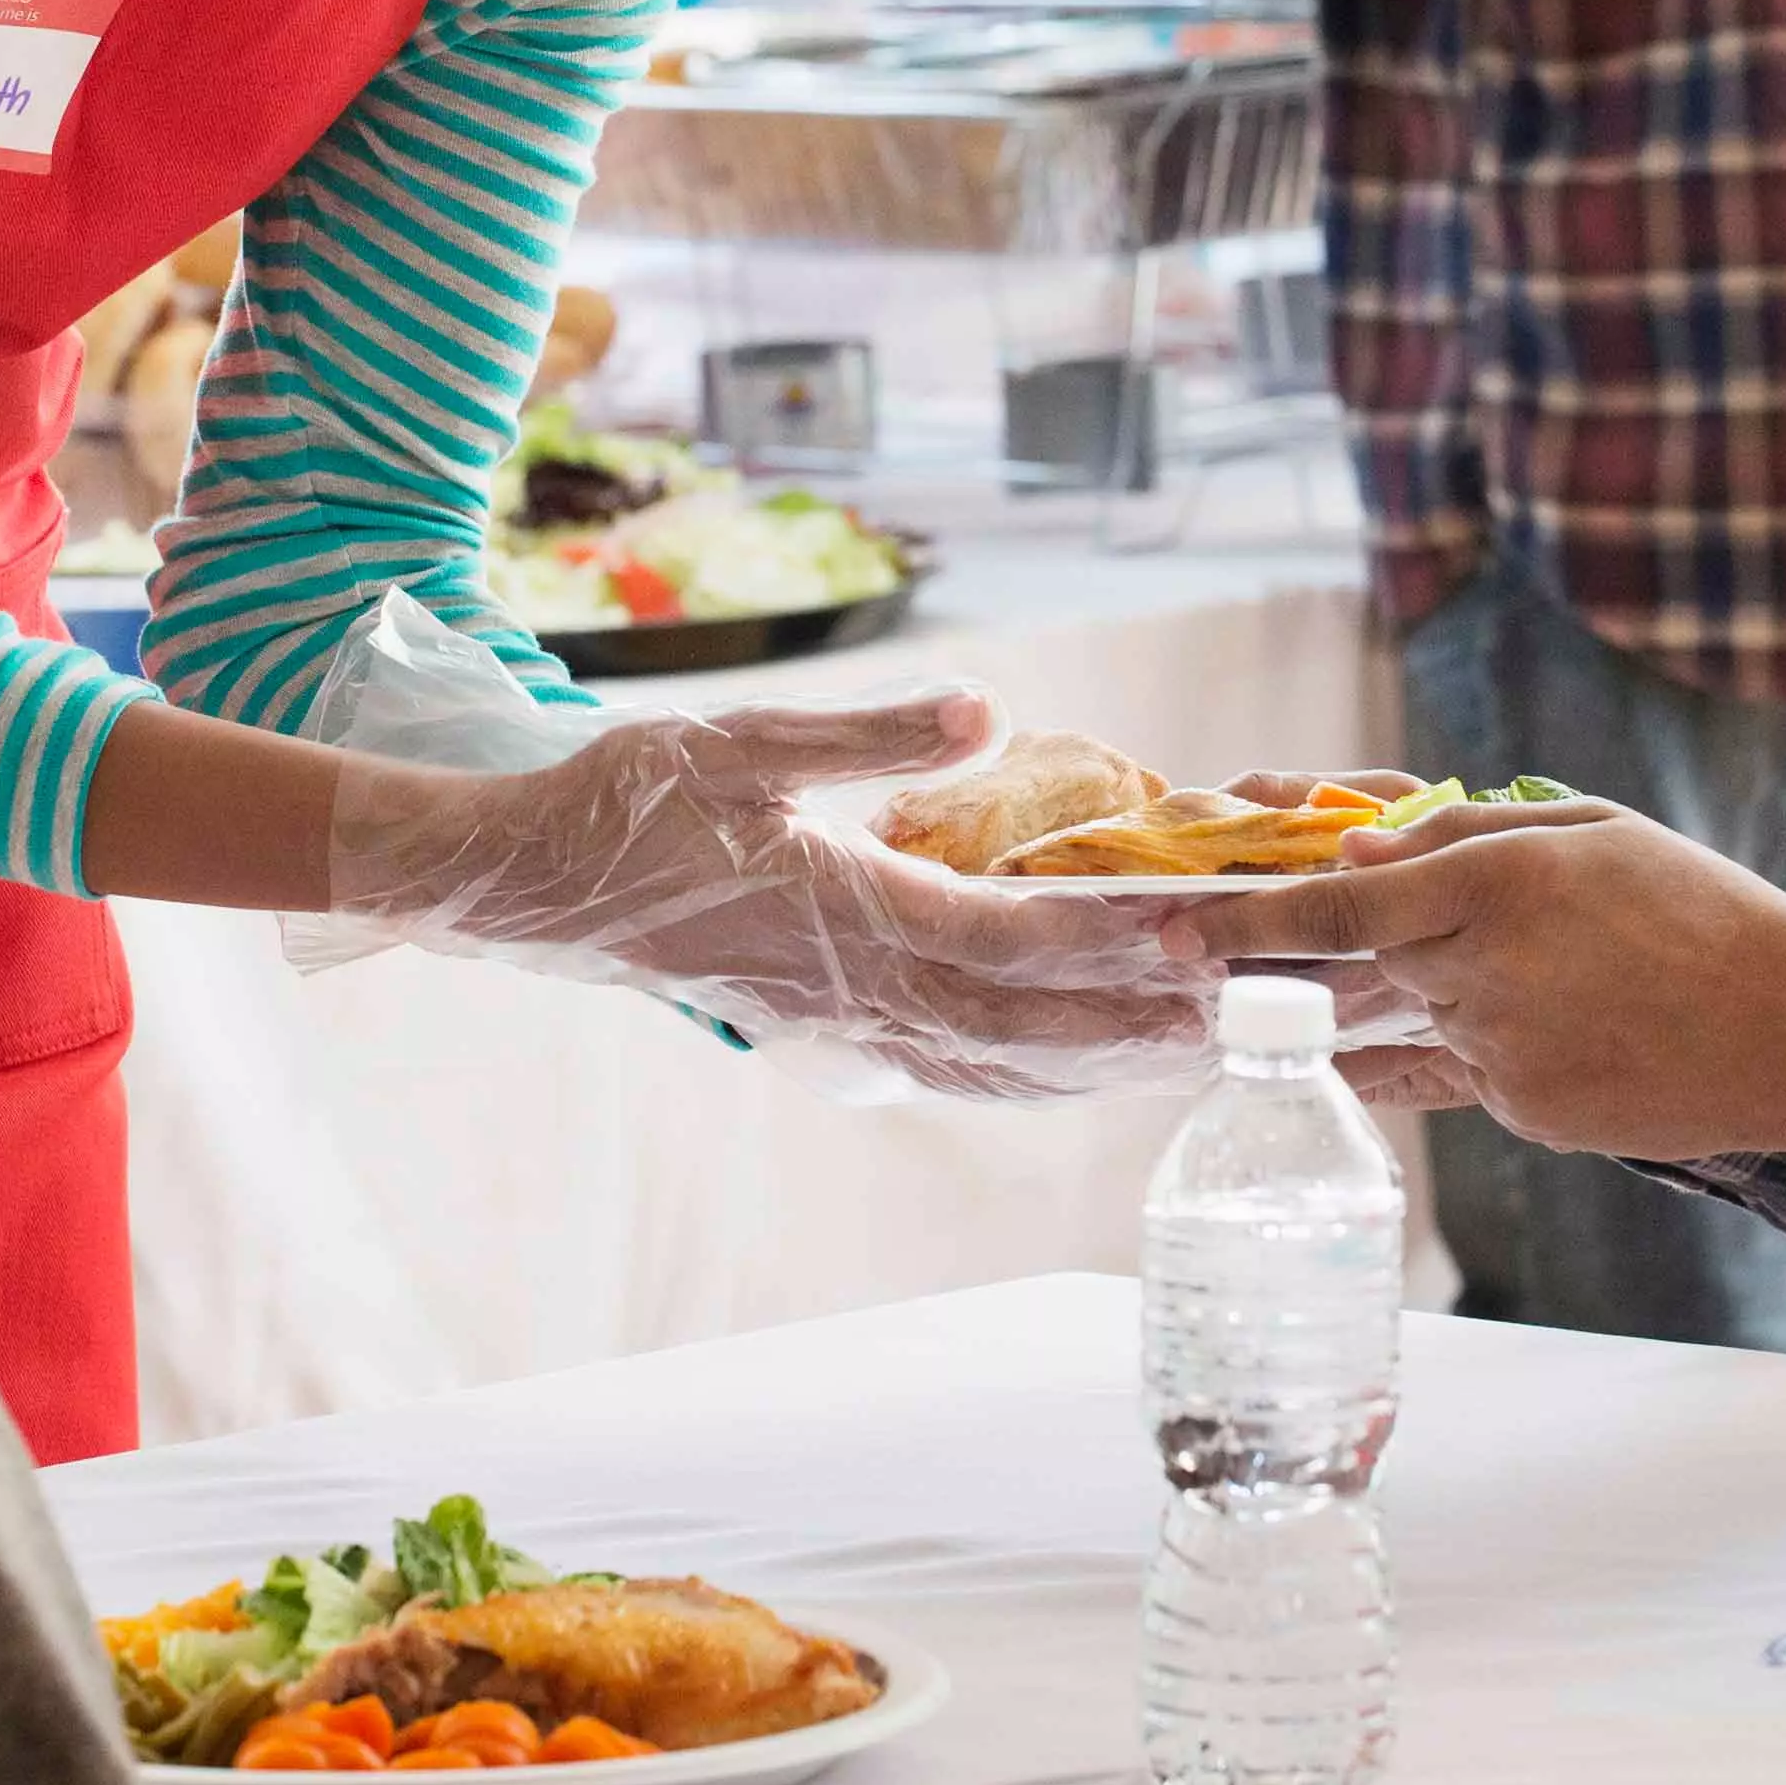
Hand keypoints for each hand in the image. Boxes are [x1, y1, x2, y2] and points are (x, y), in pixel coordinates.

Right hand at [324, 689, 1220, 1098]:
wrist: (531, 885)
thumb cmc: (629, 800)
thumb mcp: (742, 740)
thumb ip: (867, 733)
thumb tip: (983, 710)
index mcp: (847, 911)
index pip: (1011, 936)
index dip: (1115, 940)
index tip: (1204, 931)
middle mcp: (858, 990)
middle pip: (1032, 1020)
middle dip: (1150, 1017)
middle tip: (1254, 1006)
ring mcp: (843, 1026)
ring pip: (1004, 1062)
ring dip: (1111, 1060)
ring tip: (1208, 1050)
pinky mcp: (829, 1035)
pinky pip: (958, 1071)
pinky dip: (1040, 1074)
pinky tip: (1092, 1066)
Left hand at [1171, 797, 1785, 1167]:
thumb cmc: (1702, 911)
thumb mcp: (1591, 833)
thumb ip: (1465, 834)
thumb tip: (1357, 857)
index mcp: (1495, 881)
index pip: (1330, 909)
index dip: (1238, 924)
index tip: (1169, 934)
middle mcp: (1481, 968)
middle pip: (1369, 967)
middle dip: (1353, 962)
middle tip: (1390, 952)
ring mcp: (1500, 1051)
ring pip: (1426, 1015)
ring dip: (1459, 994)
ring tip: (1574, 980)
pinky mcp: (1523, 1110)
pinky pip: (1473, 1071)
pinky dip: (1506, 1044)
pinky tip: (1586, 1026)